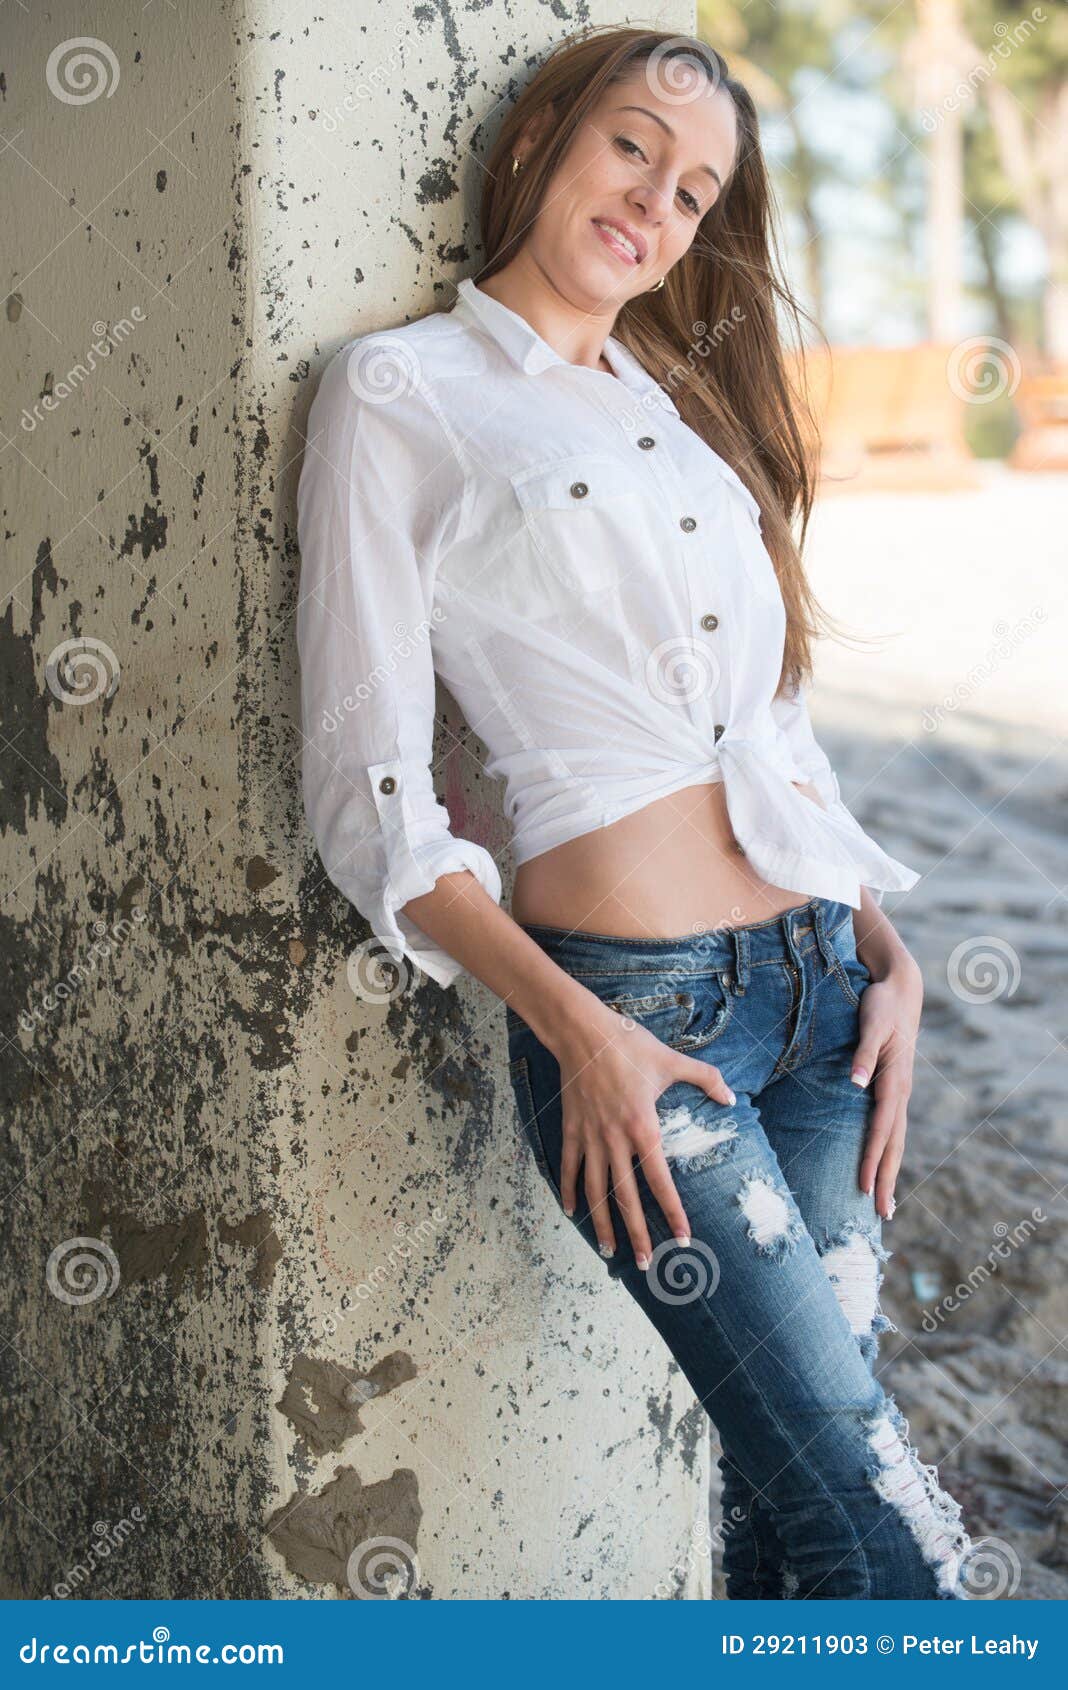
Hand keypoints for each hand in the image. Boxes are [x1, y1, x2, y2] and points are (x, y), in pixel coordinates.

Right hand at [553, 1008, 735, 1267]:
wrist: (583, 1032)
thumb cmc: (629, 1046)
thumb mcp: (672, 1060)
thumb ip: (706, 1078)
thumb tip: (732, 1097)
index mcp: (642, 1127)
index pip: (660, 1180)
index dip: (672, 1211)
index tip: (683, 1236)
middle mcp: (615, 1139)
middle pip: (626, 1197)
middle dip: (637, 1233)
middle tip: (644, 1263)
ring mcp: (590, 1136)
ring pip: (596, 1190)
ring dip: (602, 1223)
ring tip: (609, 1251)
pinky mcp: (572, 1129)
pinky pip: (570, 1166)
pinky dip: (569, 1190)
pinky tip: (571, 1212)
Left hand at [854, 957, 923, 1219]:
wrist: (901, 990)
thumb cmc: (882, 1005)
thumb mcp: (871, 1024)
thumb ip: (863, 1054)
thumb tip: (856, 1082)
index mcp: (894, 1082)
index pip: (881, 1130)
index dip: (872, 1160)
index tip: (864, 1188)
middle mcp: (899, 1093)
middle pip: (893, 1145)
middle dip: (887, 1180)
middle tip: (882, 1216)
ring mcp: (899, 1093)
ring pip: (895, 1141)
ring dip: (889, 1172)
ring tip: (885, 1204)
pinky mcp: (894, 1090)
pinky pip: (891, 1129)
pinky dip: (887, 1153)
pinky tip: (880, 1167)